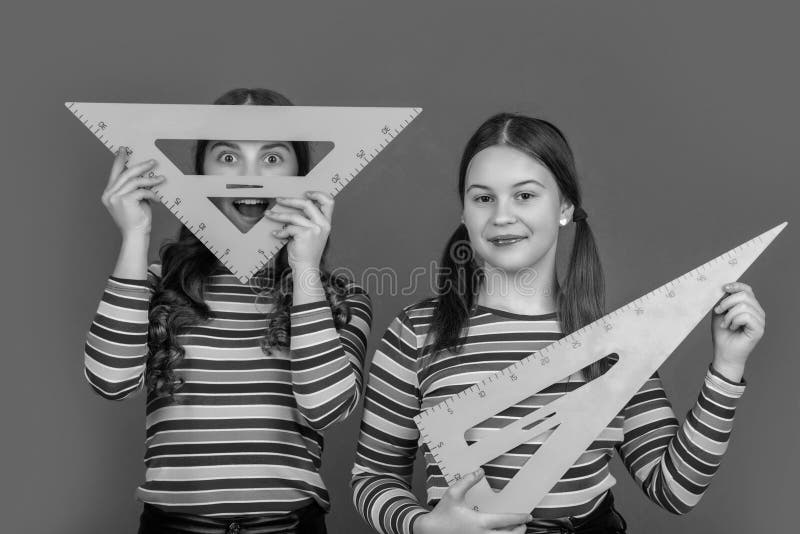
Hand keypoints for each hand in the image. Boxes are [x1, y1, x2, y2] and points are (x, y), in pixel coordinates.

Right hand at [101, 147, 163, 237]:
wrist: (136, 235)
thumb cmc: (137, 220)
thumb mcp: (135, 201)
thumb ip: (135, 189)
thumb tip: (145, 176)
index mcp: (109, 193)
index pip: (114, 173)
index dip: (119, 160)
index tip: (123, 150)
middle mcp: (109, 194)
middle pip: (125, 174)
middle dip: (140, 166)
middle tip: (152, 161)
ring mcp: (115, 197)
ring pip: (135, 181)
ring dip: (150, 179)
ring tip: (161, 178)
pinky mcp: (125, 201)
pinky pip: (141, 191)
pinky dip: (151, 193)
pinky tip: (157, 199)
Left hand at [264, 191, 333, 269]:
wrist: (306, 267)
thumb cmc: (305, 251)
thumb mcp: (310, 233)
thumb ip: (306, 220)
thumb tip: (291, 207)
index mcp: (326, 222)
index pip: (329, 202)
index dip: (318, 194)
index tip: (306, 193)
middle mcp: (323, 224)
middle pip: (307, 204)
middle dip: (290, 200)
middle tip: (279, 199)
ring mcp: (315, 229)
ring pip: (294, 216)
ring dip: (278, 215)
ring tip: (269, 214)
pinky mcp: (306, 235)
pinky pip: (289, 228)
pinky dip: (280, 231)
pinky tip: (276, 234)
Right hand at [414, 469, 530, 533]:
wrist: (429, 532)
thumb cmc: (442, 514)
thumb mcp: (453, 493)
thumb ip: (467, 481)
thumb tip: (480, 471)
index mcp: (479, 522)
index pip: (506, 520)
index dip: (519, 518)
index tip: (528, 516)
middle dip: (520, 531)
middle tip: (524, 524)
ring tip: (515, 531)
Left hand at [710, 281, 764, 381]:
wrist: (723, 352)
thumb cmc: (722, 333)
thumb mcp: (719, 312)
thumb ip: (723, 300)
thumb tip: (724, 288)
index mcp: (749, 306)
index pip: (747, 289)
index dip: (736, 286)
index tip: (723, 288)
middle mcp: (758, 311)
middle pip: (745, 295)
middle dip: (727, 302)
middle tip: (718, 311)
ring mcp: (760, 320)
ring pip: (744, 306)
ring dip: (729, 315)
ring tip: (725, 324)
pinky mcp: (759, 329)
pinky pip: (746, 316)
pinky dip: (734, 321)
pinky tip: (731, 328)